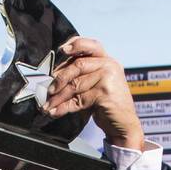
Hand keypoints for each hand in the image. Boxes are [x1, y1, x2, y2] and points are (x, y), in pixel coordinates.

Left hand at [41, 36, 145, 151]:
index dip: (76, 44)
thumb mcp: (93, 86)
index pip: (91, 45)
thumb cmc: (105, 105)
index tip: (62, 50)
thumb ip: (79, 76)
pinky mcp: (105, 93)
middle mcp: (109, 65)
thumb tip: (52, 77)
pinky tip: (55, 112)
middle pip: (77, 65)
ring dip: (58, 97)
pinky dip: (64, 107)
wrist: (123, 125)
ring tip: (48, 106)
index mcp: (106, 60)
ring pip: (75, 84)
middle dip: (59, 79)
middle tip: (48, 91)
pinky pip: (78, 99)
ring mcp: (109, 78)